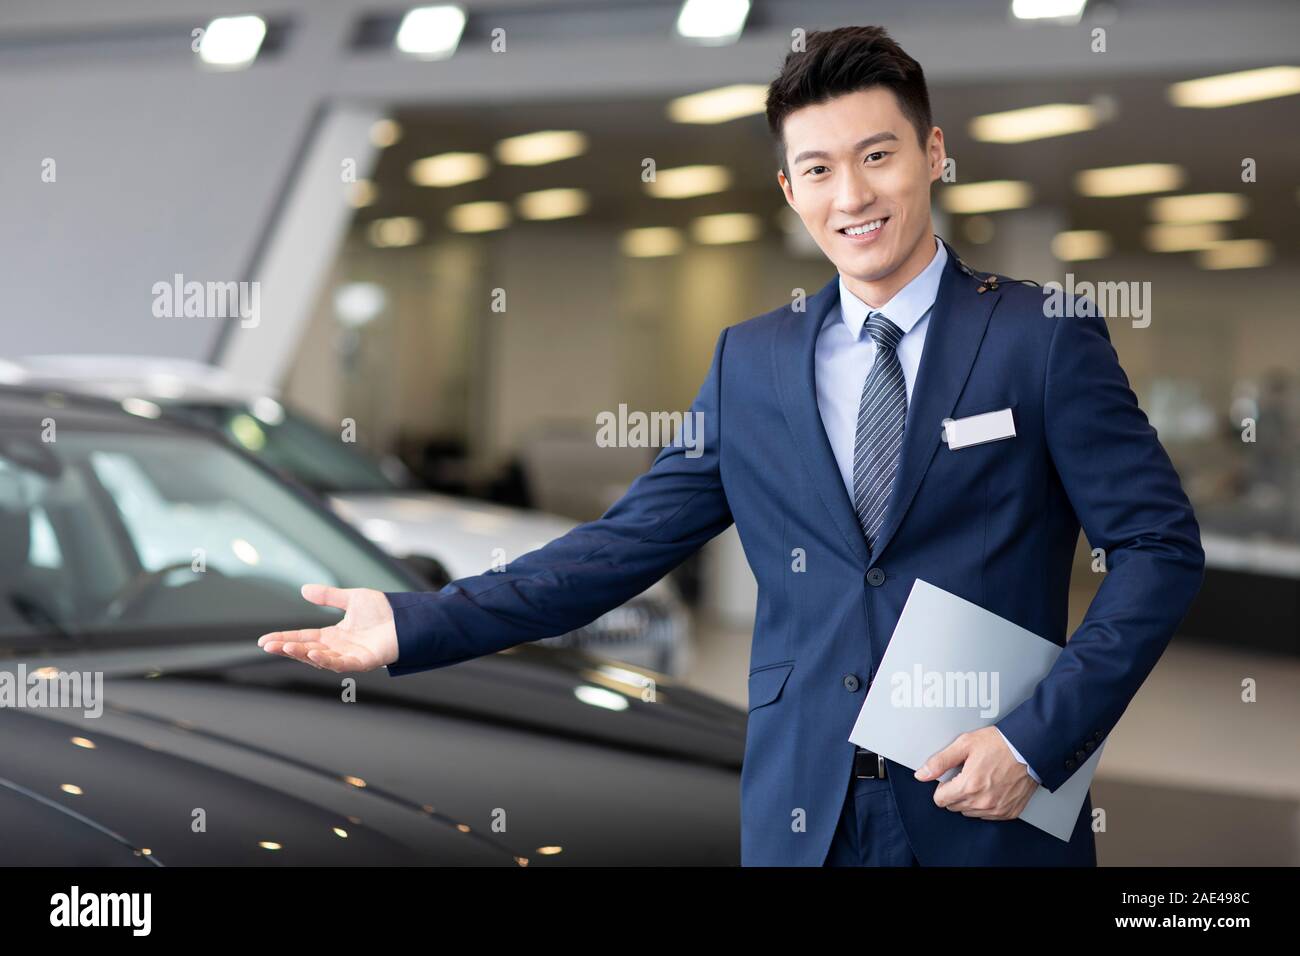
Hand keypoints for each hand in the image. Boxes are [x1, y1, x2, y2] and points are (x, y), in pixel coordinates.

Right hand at [257, 584, 398, 672]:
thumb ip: (328, 596)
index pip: (303, 637)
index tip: (264, 640)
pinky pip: (343, 663)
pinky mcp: (364, 661)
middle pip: (307, 650)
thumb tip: (303, 590)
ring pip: (321, 659)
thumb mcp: (352, 599)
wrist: (409, 617)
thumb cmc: (385, 611)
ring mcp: (350, 656)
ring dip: (303, 654)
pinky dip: (328, 660)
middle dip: (287, 648)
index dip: (284, 639)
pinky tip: (315, 654)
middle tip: (268, 645)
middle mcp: (339, 648)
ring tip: (286, 647)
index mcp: (334, 635)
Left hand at [913, 727, 1037, 820]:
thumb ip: (940, 761)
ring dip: (970, 799)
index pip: (940, 800)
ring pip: (970, 812)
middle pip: (954, 806)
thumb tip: (922, 774)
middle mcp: (983, 802)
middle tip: (966, 775)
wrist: (1029, 748)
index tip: (950, 778)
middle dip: (955, 792)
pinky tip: (991, 788)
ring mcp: (997, 809)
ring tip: (980, 780)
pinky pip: (988, 816)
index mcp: (969, 786)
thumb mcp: (964, 744)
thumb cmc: (1000, 744)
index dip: (942, 787)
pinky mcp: (1009, 812)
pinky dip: (986, 805)